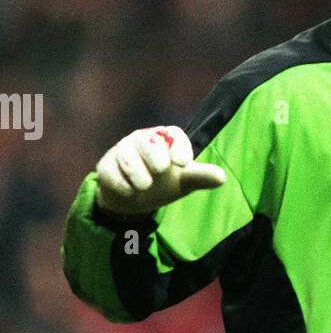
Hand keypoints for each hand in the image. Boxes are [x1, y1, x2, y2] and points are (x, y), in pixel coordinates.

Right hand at [95, 125, 226, 217]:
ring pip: (127, 156)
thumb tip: (222, 177)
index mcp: (165, 139)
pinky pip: (111, 173)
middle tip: (160, 170)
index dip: (178, 146)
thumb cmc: (164, 183)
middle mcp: (143, 139)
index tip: (182, 163)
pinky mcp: (106, 165)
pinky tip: (130, 191)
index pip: (173, 134)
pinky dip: (123, 186)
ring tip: (145, 186)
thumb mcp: (184, 181)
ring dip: (138, 175)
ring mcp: (123, 150)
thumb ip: (200, 177)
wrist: (135, 198)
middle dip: (155, 156)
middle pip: (147, 140)